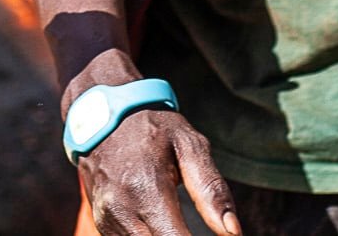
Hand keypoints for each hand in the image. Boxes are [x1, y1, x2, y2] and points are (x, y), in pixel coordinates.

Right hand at [77, 104, 238, 235]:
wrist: (103, 114)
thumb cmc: (153, 128)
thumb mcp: (189, 144)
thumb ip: (211, 189)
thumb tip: (233, 232)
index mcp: (147, 189)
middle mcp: (122, 209)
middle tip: (195, 226)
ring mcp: (108, 218)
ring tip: (178, 220)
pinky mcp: (103, 223)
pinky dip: (151, 235)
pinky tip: (161, 223)